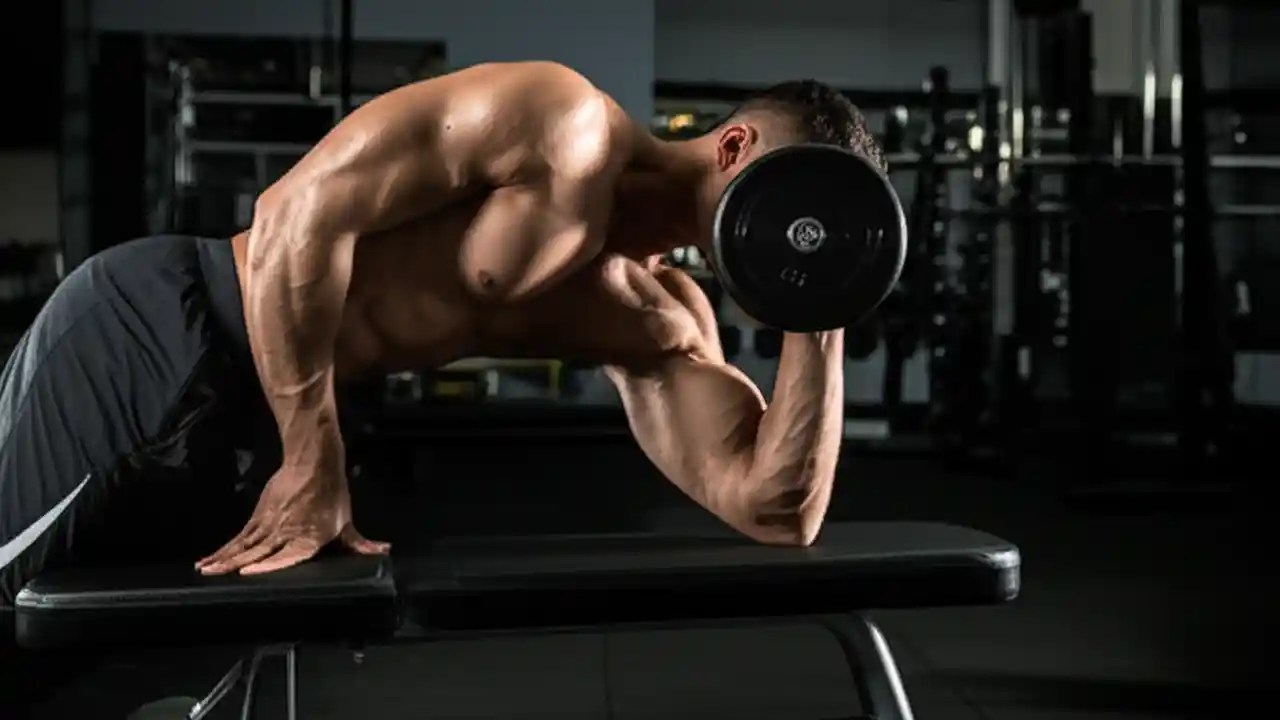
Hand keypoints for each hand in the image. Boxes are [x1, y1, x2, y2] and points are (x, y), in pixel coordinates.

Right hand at [196, 464, 389, 574]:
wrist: (314, 464)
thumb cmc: (332, 495)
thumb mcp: (347, 523)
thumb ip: (359, 544)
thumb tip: (383, 550)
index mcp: (307, 539)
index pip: (285, 556)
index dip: (268, 565)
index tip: (248, 573)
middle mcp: (285, 533)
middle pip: (257, 553)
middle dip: (234, 567)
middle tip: (214, 577)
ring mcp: (269, 525)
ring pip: (243, 546)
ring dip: (223, 559)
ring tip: (205, 570)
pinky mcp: (258, 517)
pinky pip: (239, 537)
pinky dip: (224, 549)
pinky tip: (209, 559)